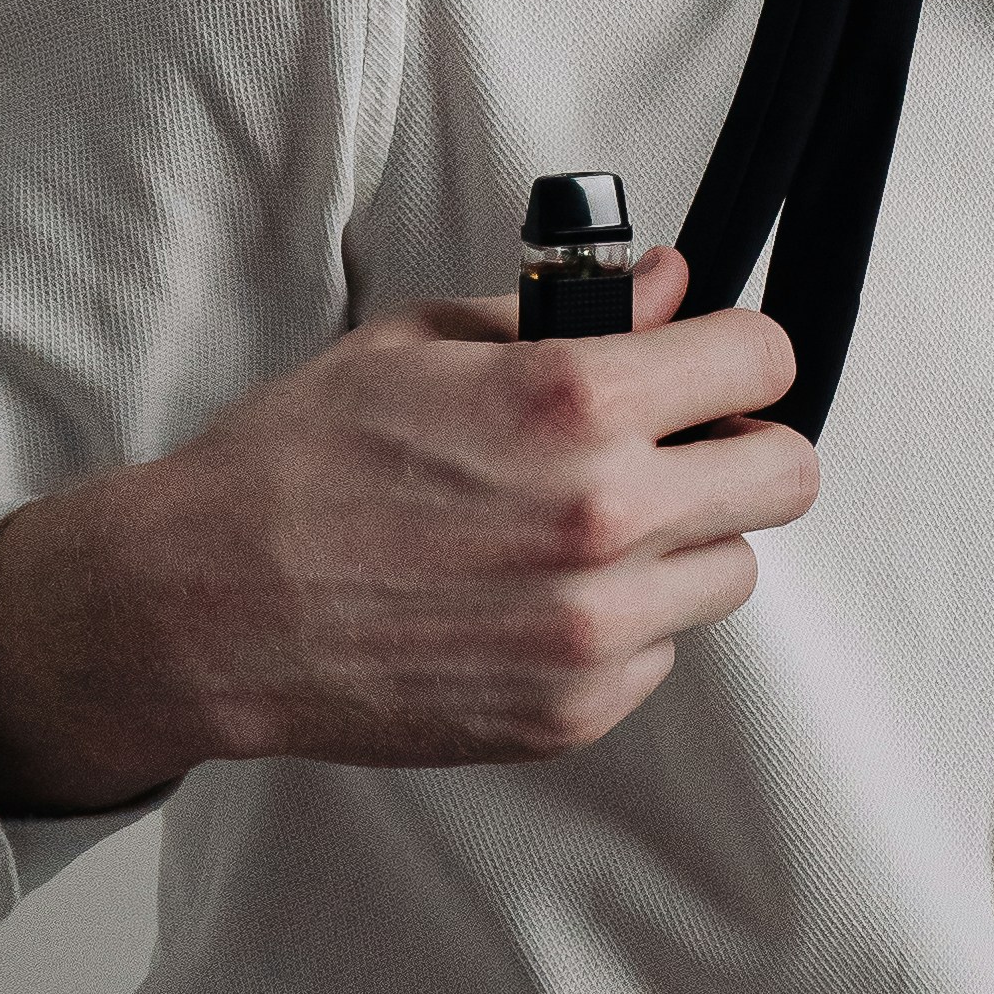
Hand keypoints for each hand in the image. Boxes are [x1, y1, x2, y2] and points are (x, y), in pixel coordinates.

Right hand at [0, 252, 817, 816]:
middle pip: (786, 477)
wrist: (207, 606)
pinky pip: (659, 653)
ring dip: (684, 542)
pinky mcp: (574, 710)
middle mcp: (604, 518)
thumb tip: (669, 284)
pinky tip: (533, 595)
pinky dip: (621, 623)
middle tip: (679, 445)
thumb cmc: (296, 464)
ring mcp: (594, 628)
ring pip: (732, 571)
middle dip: (740, 447)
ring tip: (585, 527)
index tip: (714, 364)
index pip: (764, 360)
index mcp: (574, 403)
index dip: (739, 352)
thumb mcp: (423, 342)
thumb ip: (569, 310)